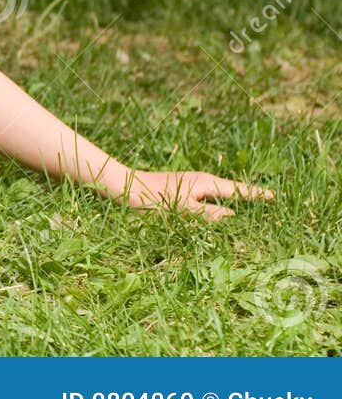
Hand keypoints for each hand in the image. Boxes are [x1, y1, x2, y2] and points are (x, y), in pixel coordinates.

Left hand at [123, 170, 273, 220]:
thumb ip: (208, 214)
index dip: (255, 194)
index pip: (237, 190)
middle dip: (248, 197)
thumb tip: (232, 216)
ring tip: (251, 212)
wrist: (123, 186)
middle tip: (269, 204)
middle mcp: (200, 182)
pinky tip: (219, 214)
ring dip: (232, 203)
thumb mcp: (182, 209)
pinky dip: (216, 207)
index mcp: (204, 183)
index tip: (275, 196)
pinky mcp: (181, 192)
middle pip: (231, 191)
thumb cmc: (150, 197)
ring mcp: (191, 186)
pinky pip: (206, 201)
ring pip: (218, 197)